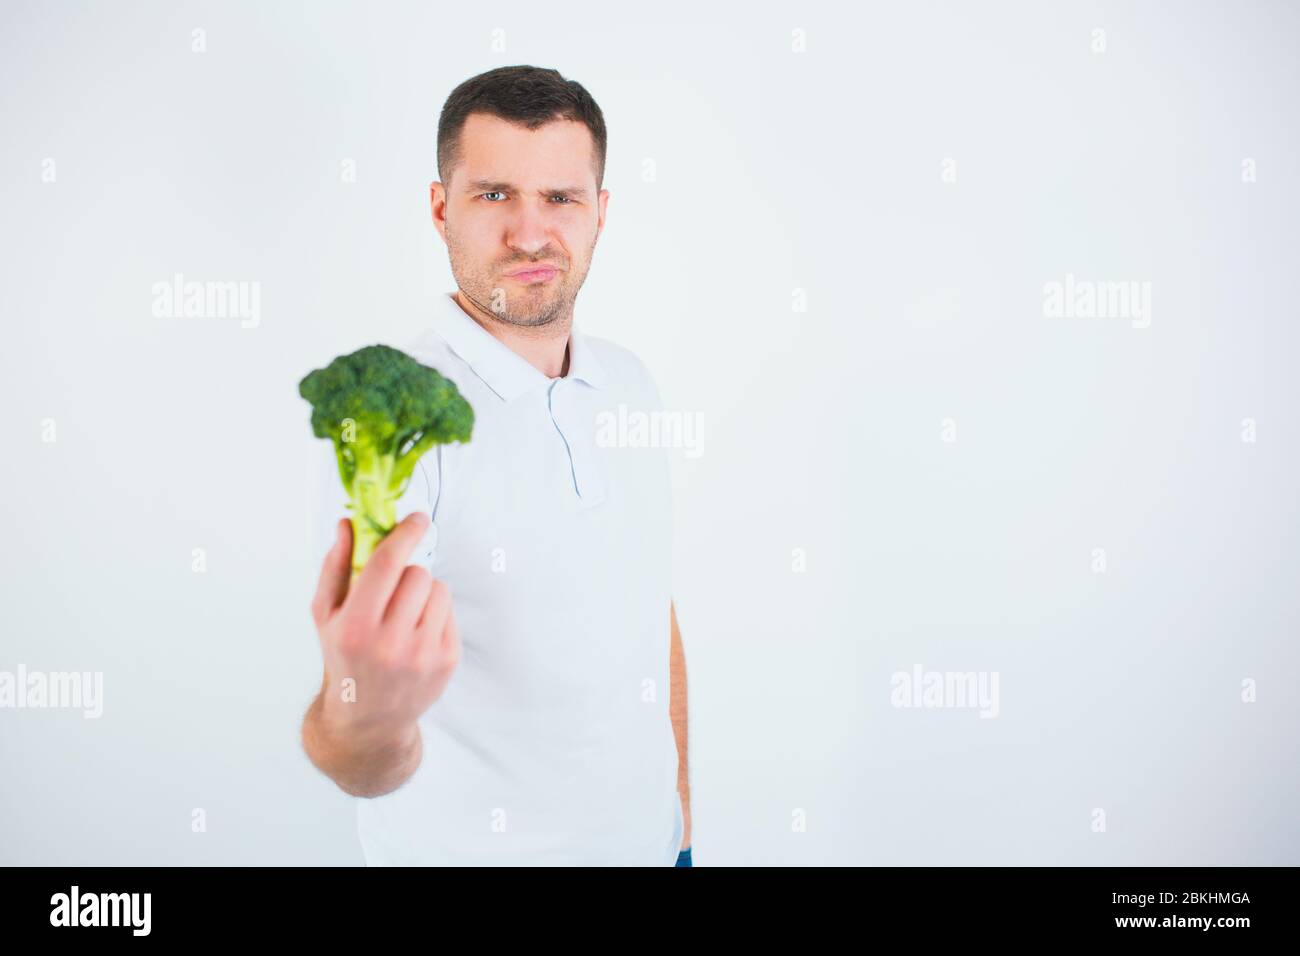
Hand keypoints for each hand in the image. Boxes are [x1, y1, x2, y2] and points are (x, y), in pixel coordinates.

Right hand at [310, 512, 460, 746]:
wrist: (367, 718)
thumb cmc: (343, 656)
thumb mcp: (326, 615)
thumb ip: (335, 566)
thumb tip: (348, 523)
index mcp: (354, 628)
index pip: (387, 566)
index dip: (405, 535)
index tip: (417, 518)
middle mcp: (390, 644)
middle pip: (417, 574)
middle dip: (407, 573)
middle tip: (393, 591)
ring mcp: (423, 655)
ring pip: (439, 589)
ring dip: (424, 593)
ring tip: (404, 615)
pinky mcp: (447, 661)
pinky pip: (450, 611)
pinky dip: (435, 613)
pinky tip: (416, 634)